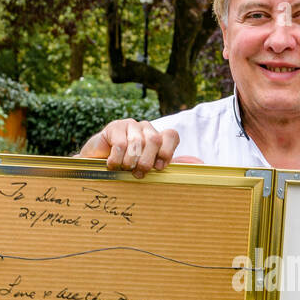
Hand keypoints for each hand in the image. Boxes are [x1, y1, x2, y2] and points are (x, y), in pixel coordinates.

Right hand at [78, 118, 202, 177]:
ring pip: (137, 143)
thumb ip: (174, 165)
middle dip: (147, 161)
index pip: (171, 136)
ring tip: (125, 170)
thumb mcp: (151, 168)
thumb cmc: (128, 167)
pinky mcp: (114, 126)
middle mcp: (146, 128)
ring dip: (131, 162)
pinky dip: (117, 159)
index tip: (160, 168)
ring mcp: (130, 125)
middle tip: (139, 173)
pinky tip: (112, 165)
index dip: (167, 152)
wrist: (98, 163)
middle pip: (155, 140)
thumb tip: (201, 163)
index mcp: (158, 137)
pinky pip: (120, 144)